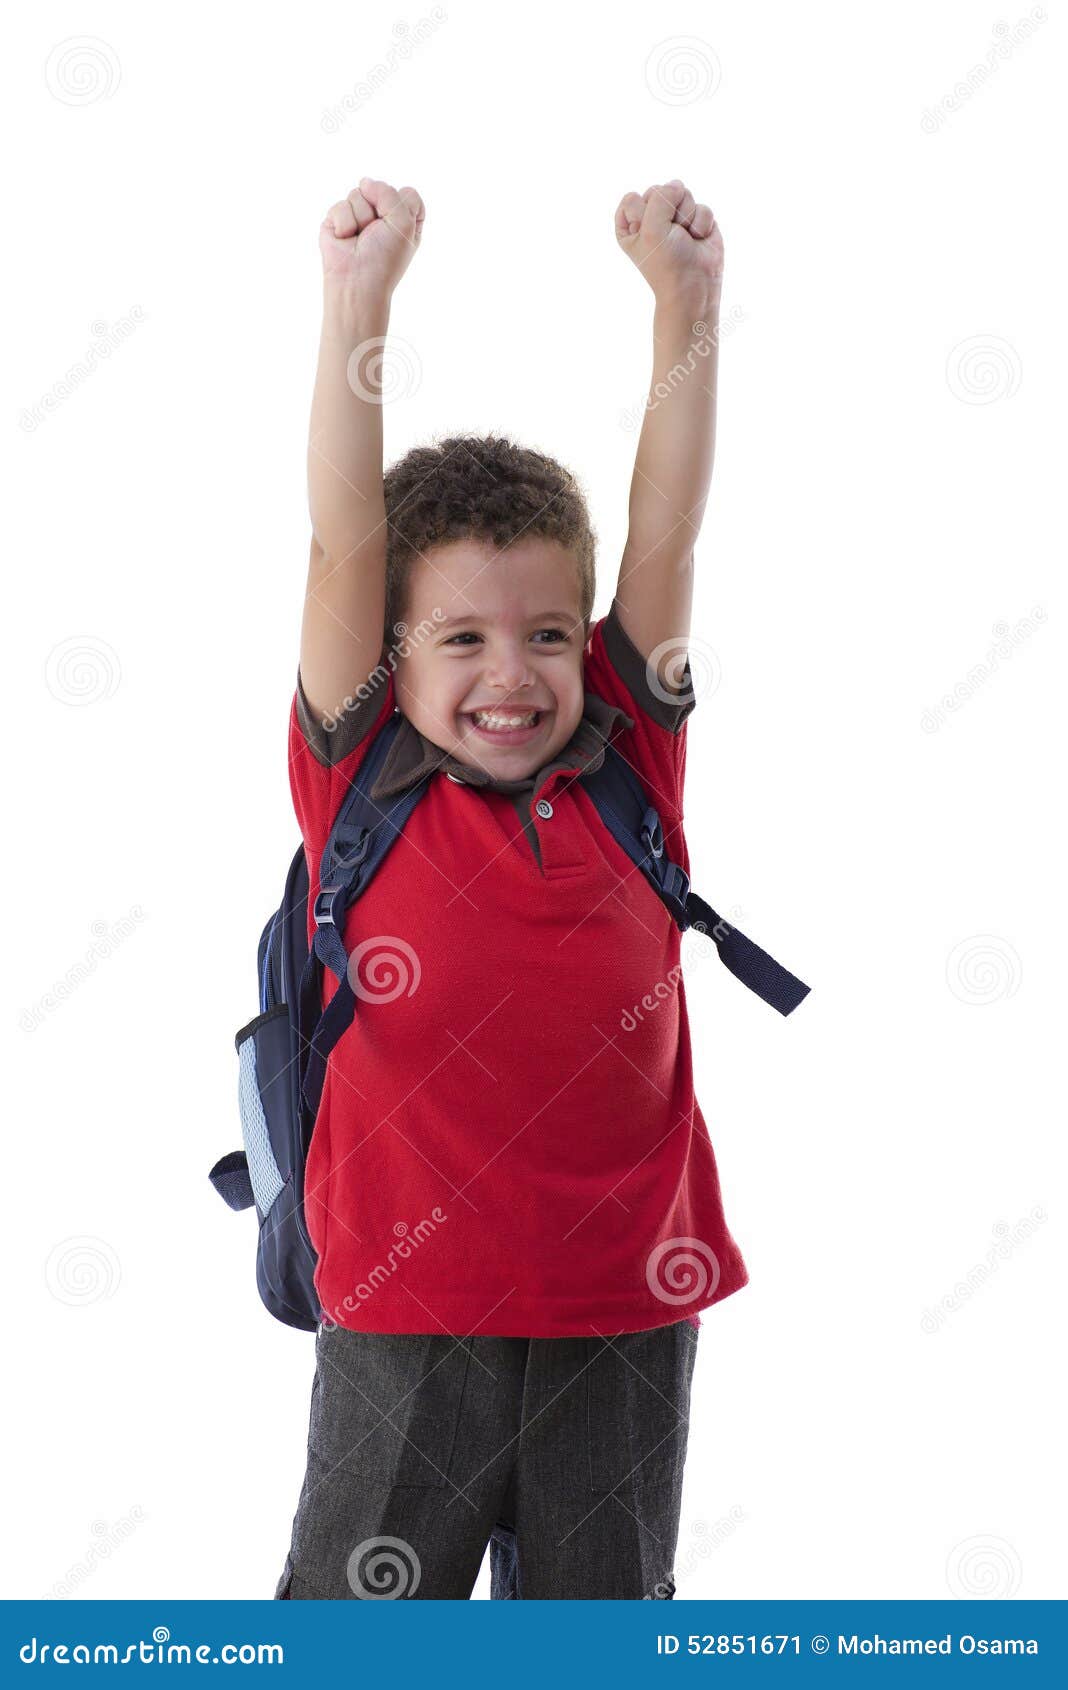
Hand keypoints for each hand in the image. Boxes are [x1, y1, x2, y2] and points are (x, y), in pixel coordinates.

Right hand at [319, 177, 424, 298]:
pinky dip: (344, 223)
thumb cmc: (384, 259)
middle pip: (381, 188)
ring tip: (360, 239)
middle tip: (376, 234)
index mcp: (403, 220)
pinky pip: (340, 205)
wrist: (357, 281)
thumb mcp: (402, 223)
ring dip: (361, 218)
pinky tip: (345, 239)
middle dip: (378, 211)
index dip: (402, 207)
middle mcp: (382, 216)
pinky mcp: (337, 220)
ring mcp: (358, 216)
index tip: (399, 230)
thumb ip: (390, 193)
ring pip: (358, 193)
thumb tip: (364, 182)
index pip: (407, 194)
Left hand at [614, 179, 722, 305]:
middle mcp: (651, 218)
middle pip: (659, 191)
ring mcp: (675, 217)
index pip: (632, 198)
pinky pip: (702, 206)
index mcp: (629, 225)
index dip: (644, 216)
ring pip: (682, 194)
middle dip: (668, 213)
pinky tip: (698, 240)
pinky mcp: (697, 219)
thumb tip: (678, 185)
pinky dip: (701, 224)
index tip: (649, 237)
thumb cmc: (667, 263)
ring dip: (686, 218)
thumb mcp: (652, 229)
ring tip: (685, 238)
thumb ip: (660, 197)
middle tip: (671, 237)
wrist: (695, 285)